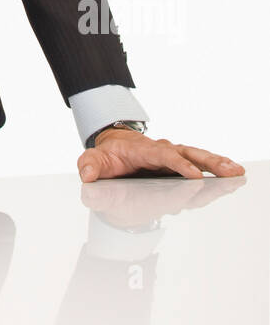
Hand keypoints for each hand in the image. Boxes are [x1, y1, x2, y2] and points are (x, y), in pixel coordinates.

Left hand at [77, 130, 244, 182]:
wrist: (115, 147)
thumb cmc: (108, 156)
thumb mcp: (94, 159)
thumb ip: (89, 165)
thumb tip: (86, 174)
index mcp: (143, 150)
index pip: (163, 155)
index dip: (178, 165)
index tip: (194, 175)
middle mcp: (163, 151)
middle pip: (188, 154)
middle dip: (209, 163)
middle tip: (229, 170)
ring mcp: (173, 158)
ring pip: (198, 159)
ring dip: (218, 165)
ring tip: (237, 172)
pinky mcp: (179, 166)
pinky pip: (200, 167)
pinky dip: (215, 171)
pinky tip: (231, 177)